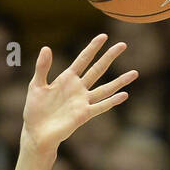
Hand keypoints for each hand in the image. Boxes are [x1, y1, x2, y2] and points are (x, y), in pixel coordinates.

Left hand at [21, 35, 136, 152]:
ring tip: (135, 72)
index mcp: (67, 79)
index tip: (104, 36)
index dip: (93, 48)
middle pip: (97, 69)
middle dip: (110, 57)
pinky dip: (112, 101)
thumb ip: (42, 67)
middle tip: (123, 45)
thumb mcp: (36, 85)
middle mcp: (78, 88)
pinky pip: (100, 106)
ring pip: (105, 88)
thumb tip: (46, 48)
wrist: (36, 133)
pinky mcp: (83, 115)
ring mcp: (83, 101)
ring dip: (119, 81)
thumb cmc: (35, 110)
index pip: (83, 59)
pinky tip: (124, 95)